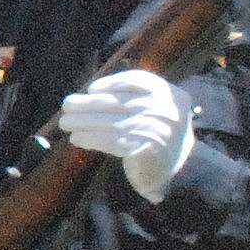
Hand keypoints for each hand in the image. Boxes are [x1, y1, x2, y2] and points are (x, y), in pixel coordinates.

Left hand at [58, 69, 196, 201]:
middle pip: (118, 102)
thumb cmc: (162, 136)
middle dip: (88, 104)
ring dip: (83, 122)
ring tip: (66, 123)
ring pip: (110, 122)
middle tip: (67, 105)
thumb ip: (136, 98)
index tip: (92, 88)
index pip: (137, 80)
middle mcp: (165, 109)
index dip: (111, 83)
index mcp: (170, 94)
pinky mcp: (145, 149)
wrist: (183, 169)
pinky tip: (78, 139)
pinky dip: (91, 139)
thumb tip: (91, 93)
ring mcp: (156, 129)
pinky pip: (111, 141)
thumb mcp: (159, 109)